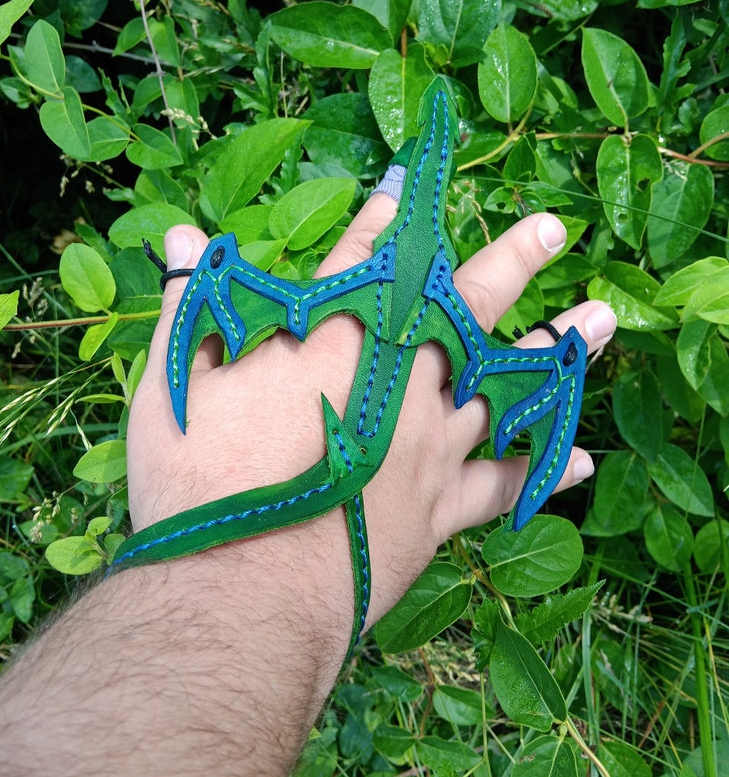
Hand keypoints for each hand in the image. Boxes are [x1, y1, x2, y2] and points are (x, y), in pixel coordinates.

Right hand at [126, 195, 614, 648]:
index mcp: (331, 340)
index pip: (363, 262)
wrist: (240, 586)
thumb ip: (190, 302)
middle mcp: (396, 380)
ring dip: (556, 349)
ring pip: (506, 385)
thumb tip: (181, 232)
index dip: (385, 222)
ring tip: (602, 316)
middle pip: (463, 308)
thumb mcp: (175, 380)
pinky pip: (502, 484)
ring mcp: (426, 445)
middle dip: (508, 262)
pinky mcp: (438, 508)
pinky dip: (540, 470)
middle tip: (551, 230)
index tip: (412, 191)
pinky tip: (579, 459)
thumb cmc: (199, 481)